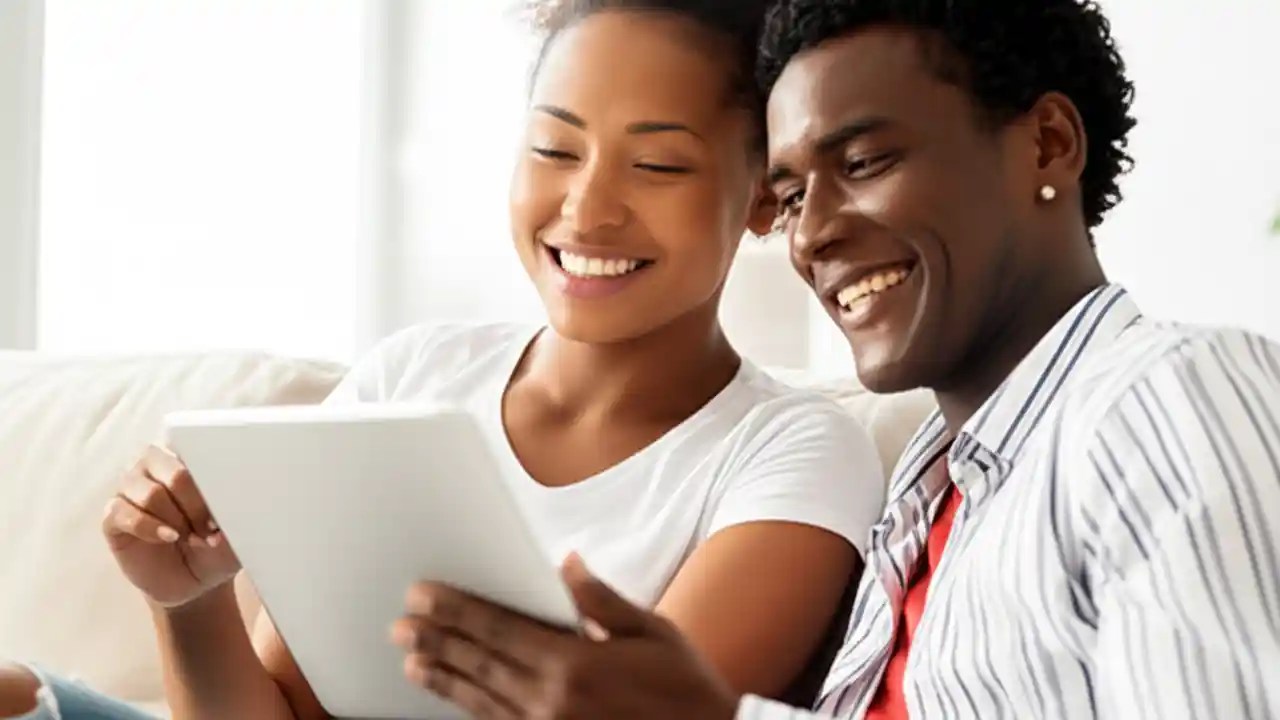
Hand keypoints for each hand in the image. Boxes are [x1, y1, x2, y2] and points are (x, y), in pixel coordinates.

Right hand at [103, 444, 239, 607]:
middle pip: (173, 471)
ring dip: (177, 519)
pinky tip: (169, 538)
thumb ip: (236, 505)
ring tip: (195, 538)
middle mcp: (152, 465)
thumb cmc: (216, 542)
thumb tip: (236, 496)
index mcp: (184, 456)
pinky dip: (150, 527)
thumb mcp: (236, 526)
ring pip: (150, 493)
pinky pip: (123, 513)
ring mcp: (128, 489)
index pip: (194, 447)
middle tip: (211, 528)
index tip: (228, 502)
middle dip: (196, 503)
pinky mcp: (112, 516)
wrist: (194, 581)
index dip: (212, 477)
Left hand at [390, 554, 740, 719]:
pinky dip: (470, 711)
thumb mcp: (653, 632)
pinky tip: (453, 700)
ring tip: (412, 660)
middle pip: (479, 665)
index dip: (456, 609)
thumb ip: (601, 600)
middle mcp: (552, 701)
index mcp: (575, 663)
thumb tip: (565, 564)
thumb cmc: (685, 688)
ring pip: (481, 701)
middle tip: (401, 623)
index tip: (423, 594)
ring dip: (443, 678)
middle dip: (437, 639)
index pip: (498, 629)